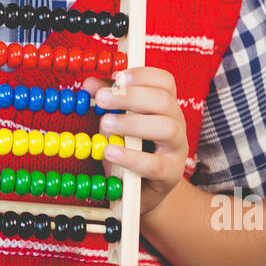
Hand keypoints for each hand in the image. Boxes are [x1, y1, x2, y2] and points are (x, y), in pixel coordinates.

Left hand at [81, 67, 190, 218]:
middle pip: (164, 100)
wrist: (141, 190)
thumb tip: (89, 83)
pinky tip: (110, 151)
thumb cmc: (130, 148)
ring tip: (104, 125)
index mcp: (165, 104)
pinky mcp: (170, 174)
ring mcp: (177, 148)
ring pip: (166, 128)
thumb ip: (108, 101)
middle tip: (102, 99)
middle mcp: (177, 122)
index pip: (164, 81)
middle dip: (131, 96)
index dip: (143, 75)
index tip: (118, 77)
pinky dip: (130, 157)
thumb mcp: (117, 121)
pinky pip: (155, 164)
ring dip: (132, 123)